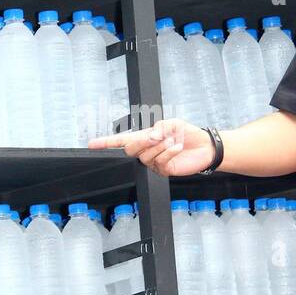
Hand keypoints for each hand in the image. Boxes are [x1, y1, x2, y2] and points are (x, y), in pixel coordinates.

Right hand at [88, 119, 215, 177]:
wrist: (204, 146)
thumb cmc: (187, 133)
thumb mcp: (172, 124)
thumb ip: (159, 128)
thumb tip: (150, 136)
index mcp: (145, 138)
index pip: (121, 142)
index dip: (106, 143)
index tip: (91, 144)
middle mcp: (146, 152)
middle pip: (131, 149)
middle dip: (141, 142)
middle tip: (155, 136)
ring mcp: (154, 163)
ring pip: (146, 156)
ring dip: (160, 146)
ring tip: (173, 140)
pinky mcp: (164, 170)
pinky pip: (160, 161)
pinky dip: (169, 151)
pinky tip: (177, 147)